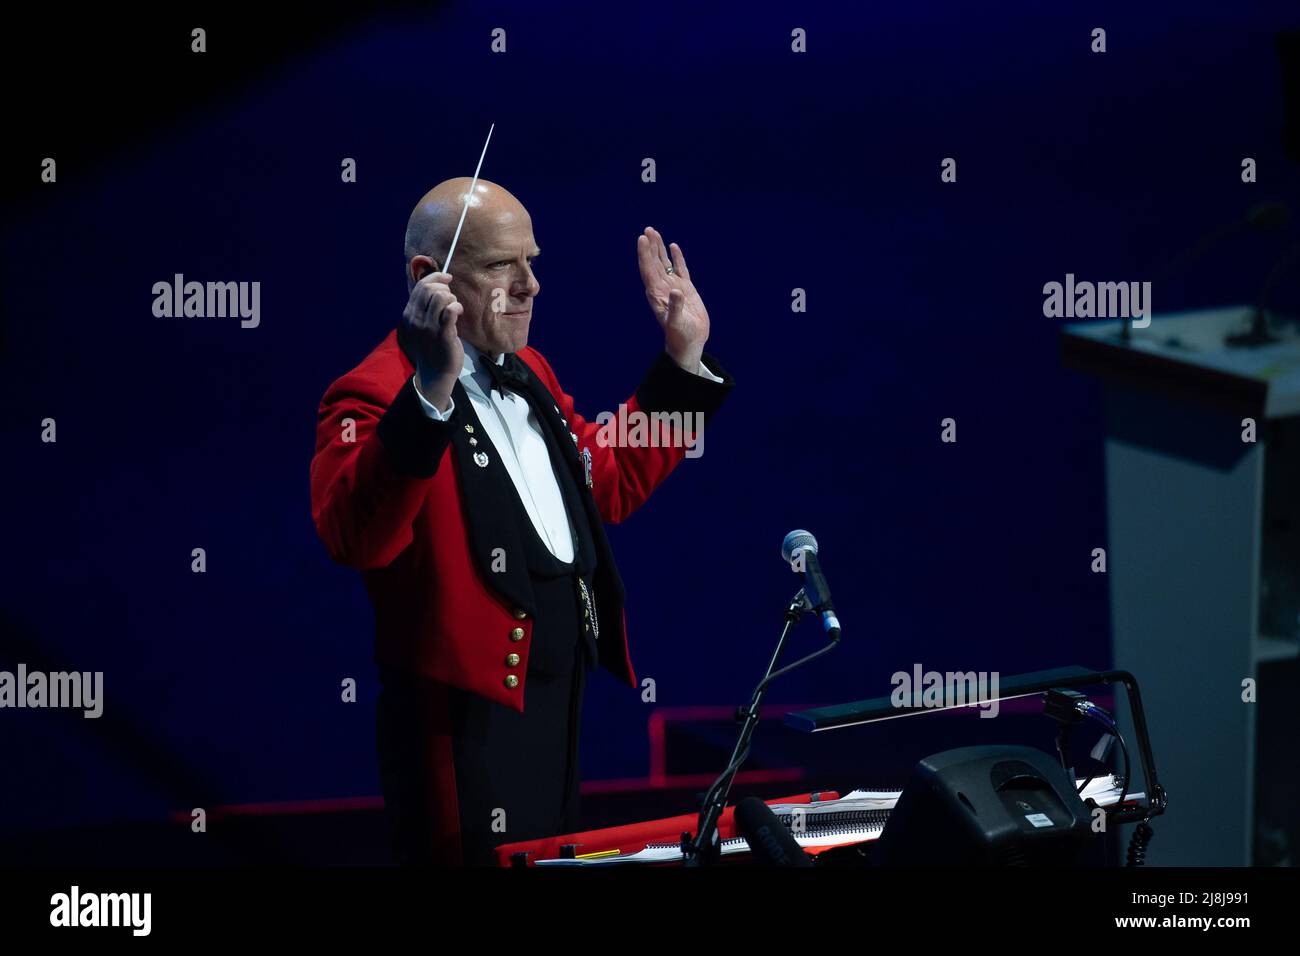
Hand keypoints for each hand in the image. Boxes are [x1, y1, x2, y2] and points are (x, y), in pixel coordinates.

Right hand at [400, 271, 462, 410]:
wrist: (435, 373)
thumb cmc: (431, 348)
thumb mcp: (420, 326)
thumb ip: (423, 308)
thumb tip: (435, 286)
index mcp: (409, 315)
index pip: (420, 287)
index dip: (435, 277)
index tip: (447, 277)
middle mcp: (416, 320)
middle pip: (430, 289)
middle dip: (445, 287)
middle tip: (452, 297)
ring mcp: (429, 327)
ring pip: (441, 297)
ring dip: (452, 298)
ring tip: (454, 308)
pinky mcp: (443, 335)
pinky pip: (451, 310)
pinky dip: (457, 307)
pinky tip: (458, 313)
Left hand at [637, 227, 709, 372]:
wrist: (689, 342)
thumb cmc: (680, 335)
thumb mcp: (677, 323)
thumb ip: (676, 307)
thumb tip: (676, 291)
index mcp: (656, 294)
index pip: (648, 270)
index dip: (645, 254)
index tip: (643, 239)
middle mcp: (662, 288)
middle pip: (654, 263)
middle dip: (650, 247)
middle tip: (648, 230)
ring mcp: (673, 287)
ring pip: (665, 263)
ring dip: (659, 249)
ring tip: (655, 232)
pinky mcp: (685, 289)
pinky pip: (680, 269)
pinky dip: (677, 258)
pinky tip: (673, 246)